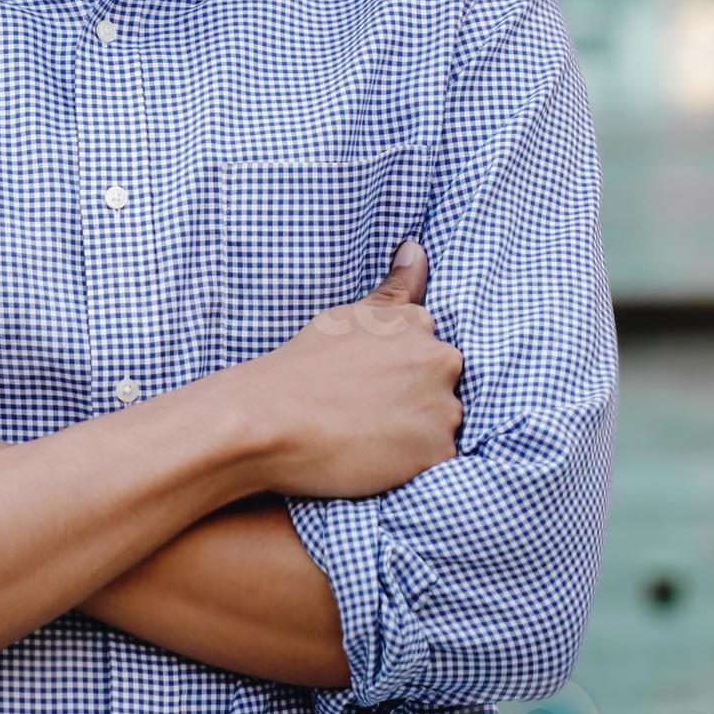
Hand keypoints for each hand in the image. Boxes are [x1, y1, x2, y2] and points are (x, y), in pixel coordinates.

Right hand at [224, 240, 460, 499]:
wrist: (269, 421)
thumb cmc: (302, 367)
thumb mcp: (348, 317)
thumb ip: (394, 289)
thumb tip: (416, 249)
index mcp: (420, 324)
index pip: (431, 355)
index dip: (399, 377)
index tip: (367, 388)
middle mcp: (441, 360)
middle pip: (443, 390)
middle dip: (415, 404)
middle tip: (365, 416)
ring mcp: (443, 407)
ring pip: (442, 427)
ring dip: (416, 437)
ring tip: (367, 439)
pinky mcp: (437, 451)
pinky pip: (438, 463)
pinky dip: (413, 465)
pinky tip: (375, 458)